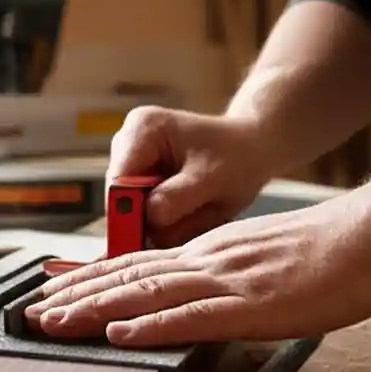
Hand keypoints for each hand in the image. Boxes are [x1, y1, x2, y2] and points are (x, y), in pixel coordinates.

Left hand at [24, 198, 370, 345]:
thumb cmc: (330, 253)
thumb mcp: (266, 257)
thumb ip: (230, 274)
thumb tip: (201, 294)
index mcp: (211, 251)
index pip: (138, 263)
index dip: (90, 277)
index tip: (54, 287)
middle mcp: (208, 261)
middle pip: (128, 276)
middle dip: (75, 294)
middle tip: (31, 310)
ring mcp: (227, 282)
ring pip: (145, 295)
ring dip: (93, 310)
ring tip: (52, 323)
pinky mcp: (251, 305)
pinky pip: (191, 317)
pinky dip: (150, 326)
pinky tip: (119, 334)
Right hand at [110, 106, 284, 246]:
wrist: (253, 149)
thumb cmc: (237, 157)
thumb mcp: (211, 179)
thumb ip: (176, 198)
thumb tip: (147, 219)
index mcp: (141, 129)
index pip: (117, 184)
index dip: (128, 217)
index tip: (149, 242)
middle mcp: (127, 142)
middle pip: (119, 201)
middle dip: (149, 222)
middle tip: (186, 226)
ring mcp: (131, 162)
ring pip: (131, 213)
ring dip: (162, 224)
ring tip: (197, 211)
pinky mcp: (139, 181)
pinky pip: (143, 215)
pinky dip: (166, 222)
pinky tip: (191, 211)